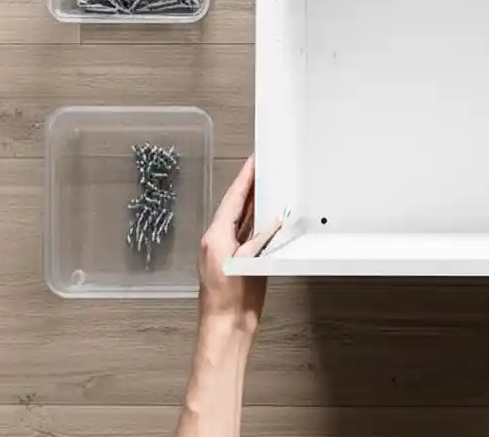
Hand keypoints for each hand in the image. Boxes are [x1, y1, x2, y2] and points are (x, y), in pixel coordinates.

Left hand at [197, 155, 281, 336]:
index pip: (233, 200)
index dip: (244, 179)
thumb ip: (259, 241)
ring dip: (254, 203)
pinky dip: (258, 222)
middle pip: (236, 206)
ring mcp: (227, 251)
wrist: (226, 326)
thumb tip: (273, 223)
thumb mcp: (247, 264)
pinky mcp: (238, 261)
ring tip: (266, 185)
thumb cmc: (228, 301)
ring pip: (242, 219)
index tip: (253, 162)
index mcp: (215, 237)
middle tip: (261, 168)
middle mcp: (218, 240)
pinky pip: (248, 234)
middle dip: (248, 186)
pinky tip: (268, 216)